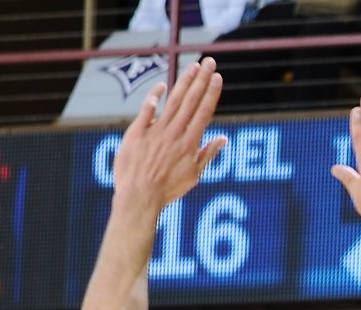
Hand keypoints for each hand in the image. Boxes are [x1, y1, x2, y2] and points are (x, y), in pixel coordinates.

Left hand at [111, 57, 227, 213]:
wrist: (139, 196)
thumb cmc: (167, 189)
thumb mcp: (193, 175)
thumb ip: (207, 154)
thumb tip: (223, 139)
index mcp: (189, 143)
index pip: (203, 112)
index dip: (211, 94)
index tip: (218, 78)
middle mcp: (174, 133)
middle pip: (190, 101)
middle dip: (202, 80)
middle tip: (210, 62)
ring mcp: (155, 131)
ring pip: (172, 102)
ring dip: (184, 83)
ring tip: (194, 67)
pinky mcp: (137, 132)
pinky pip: (146, 110)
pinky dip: (154, 97)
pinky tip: (162, 86)